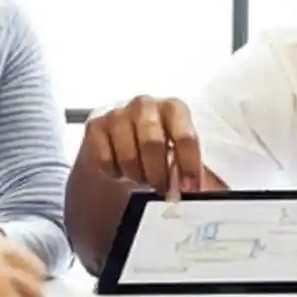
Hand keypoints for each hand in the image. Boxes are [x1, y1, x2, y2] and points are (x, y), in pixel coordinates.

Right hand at [85, 95, 202, 193]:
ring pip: (128, 155)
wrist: (122, 145)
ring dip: (136, 174)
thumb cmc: (158, 150)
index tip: (189, 188)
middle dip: (159, 173)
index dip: (188, 165)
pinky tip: (121, 169)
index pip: (185, 136)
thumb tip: (201, 191)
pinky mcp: (96, 125)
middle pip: (153, 144)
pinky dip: (114, 172)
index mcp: (174, 109)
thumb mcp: (180, 156)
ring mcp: (118, 113)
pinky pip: (105, 159)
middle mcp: (146, 105)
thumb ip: (191, 172)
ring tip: (142, 177)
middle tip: (162, 189)